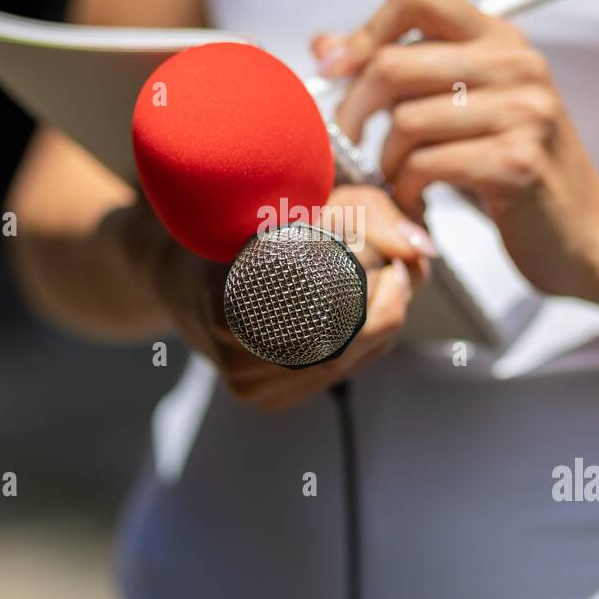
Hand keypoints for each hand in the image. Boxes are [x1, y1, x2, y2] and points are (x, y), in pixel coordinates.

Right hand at [154, 184, 433, 409]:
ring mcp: (247, 385)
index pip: (337, 316)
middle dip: (389, 307)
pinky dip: (357, 349)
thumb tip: (423, 254)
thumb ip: (369, 214)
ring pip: (346, 366)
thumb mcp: (300, 199)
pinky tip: (357, 318)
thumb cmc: (236, 223)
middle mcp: (237, 355)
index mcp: (233, 305)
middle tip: (399, 270)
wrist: (174, 269)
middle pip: (349, 346)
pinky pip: (331, 379)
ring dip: (377, 328)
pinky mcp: (259, 399)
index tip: (395, 261)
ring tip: (378, 287)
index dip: (382, 294)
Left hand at [314, 0, 598, 298]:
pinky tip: (418, 202)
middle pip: (393, 64)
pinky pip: (426, 165)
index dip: (364, 32)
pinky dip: (407, 190)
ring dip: (384, 162)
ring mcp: (524, 111)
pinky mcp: (517, 163)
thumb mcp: (459, 110)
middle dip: (353, 112)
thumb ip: (399, 75)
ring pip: (405, 121)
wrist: (584, 231)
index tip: (336, 74)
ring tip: (397, 181)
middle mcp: (516, 63)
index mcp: (499, 37)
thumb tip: (323, 43)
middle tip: (346, 148)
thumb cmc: (509, 169)